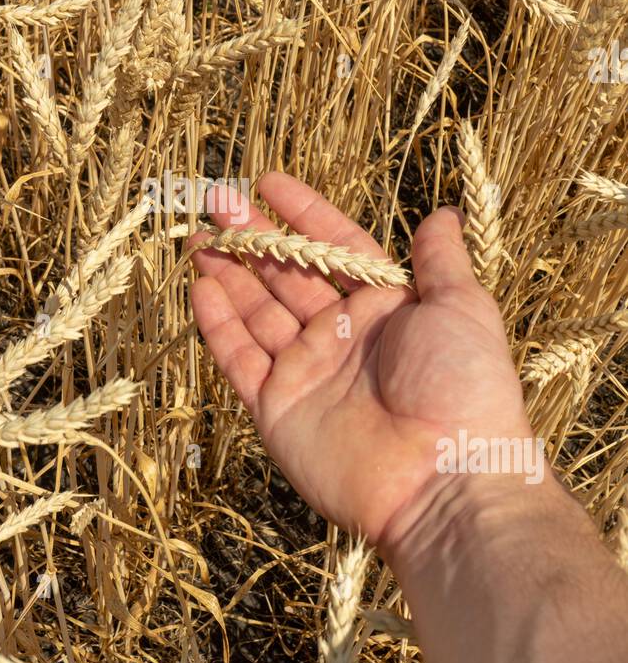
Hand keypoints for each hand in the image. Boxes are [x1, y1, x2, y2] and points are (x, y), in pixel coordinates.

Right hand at [190, 172, 537, 545]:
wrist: (445, 479)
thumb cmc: (463, 386)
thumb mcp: (462, 308)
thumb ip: (440, 262)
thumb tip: (441, 214)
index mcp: (384, 308)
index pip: (335, 248)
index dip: (302, 214)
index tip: (266, 183)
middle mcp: (342, 337)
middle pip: (287, 276)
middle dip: (252, 239)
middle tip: (215, 202)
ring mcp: (307, 372)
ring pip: (256, 312)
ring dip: (228, 274)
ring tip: (198, 239)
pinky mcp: (278, 409)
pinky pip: (240, 359)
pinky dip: (219, 326)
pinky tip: (200, 289)